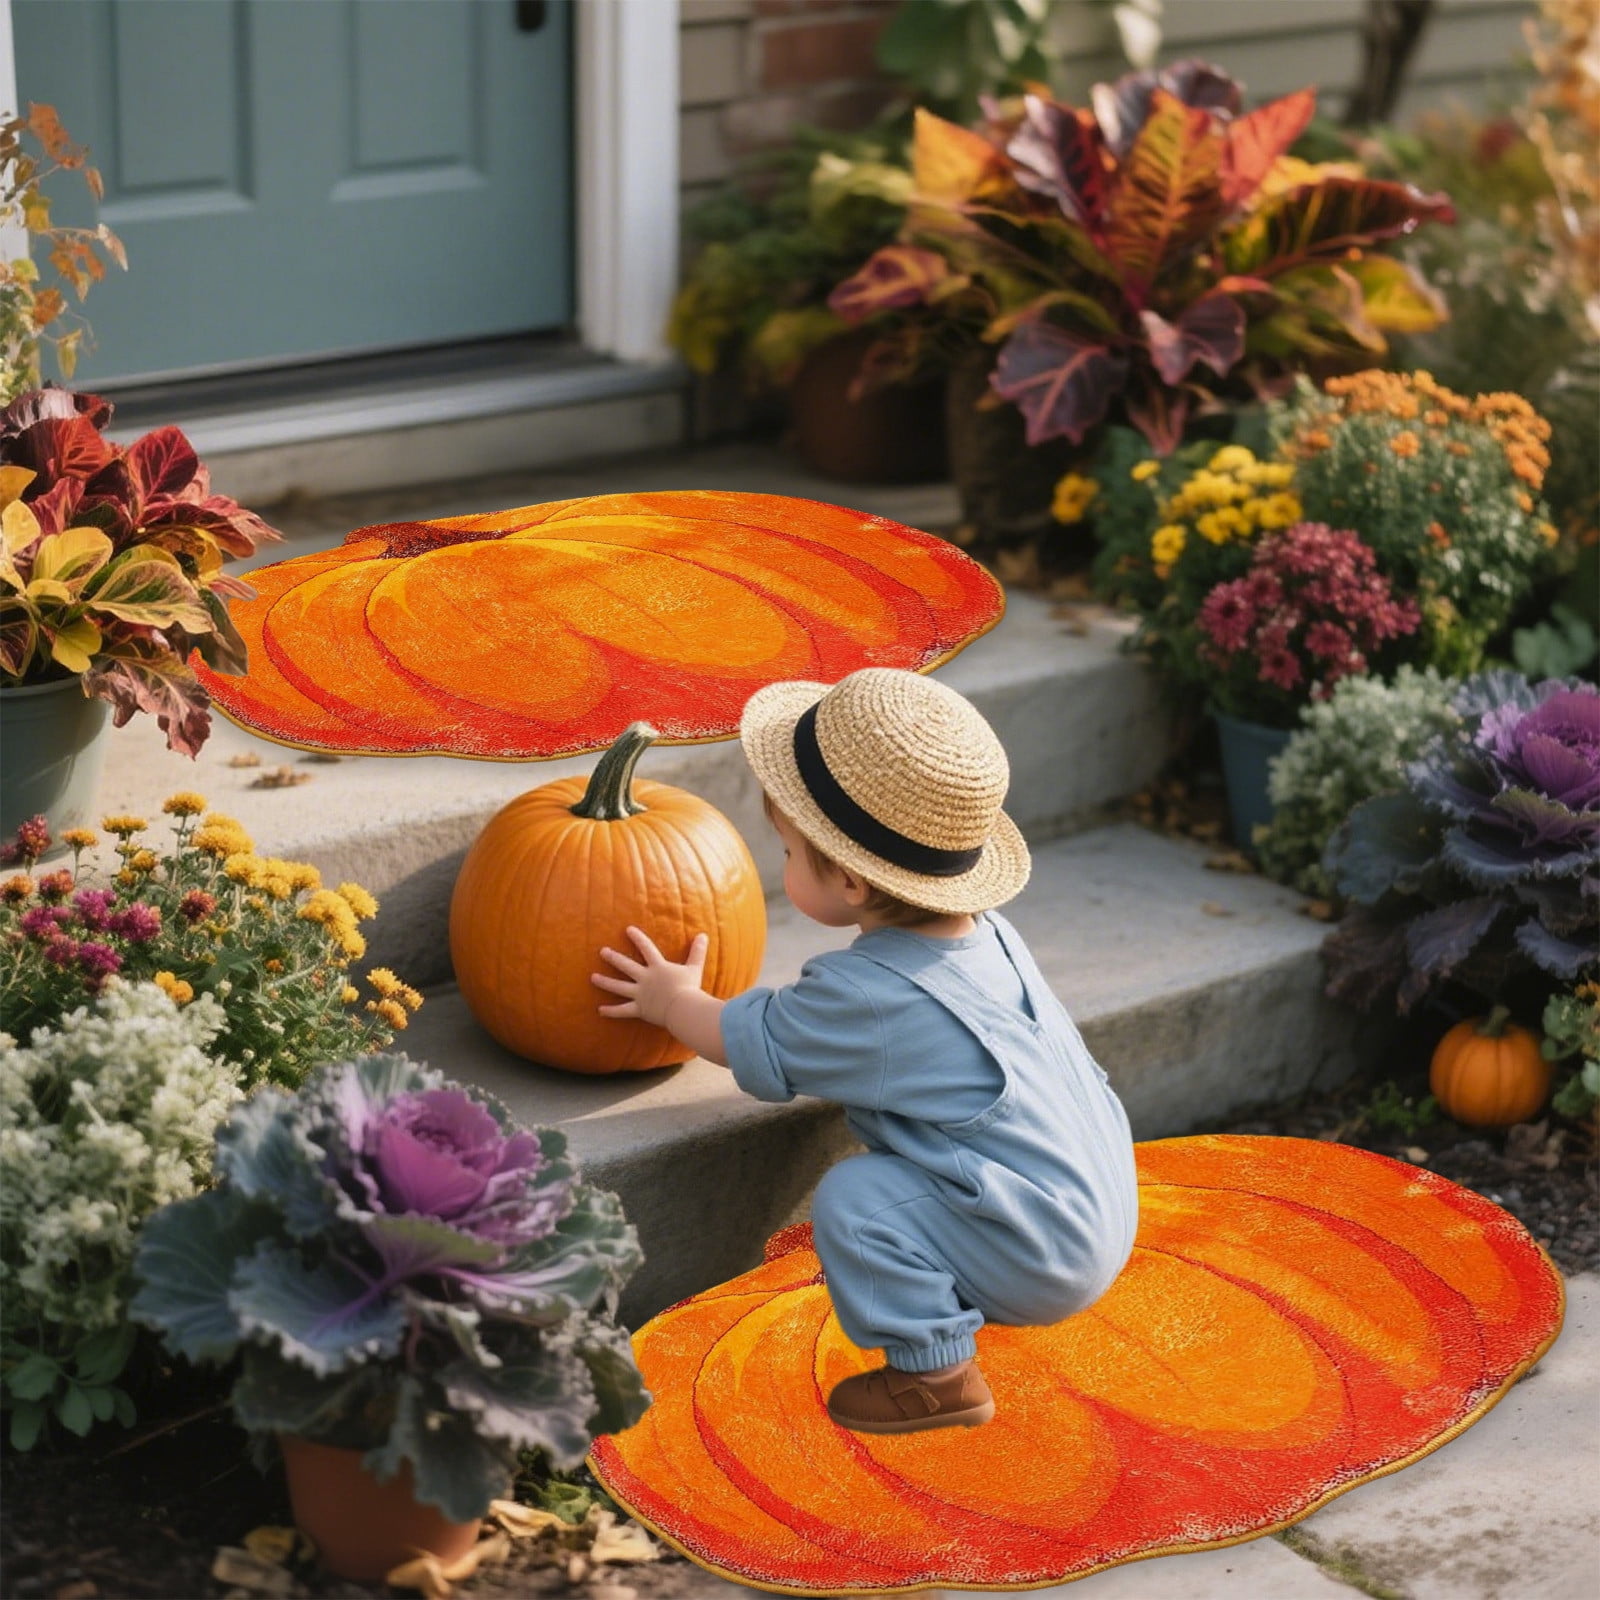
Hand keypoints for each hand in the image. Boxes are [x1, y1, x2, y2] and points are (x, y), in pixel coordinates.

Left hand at [592, 926, 708, 1028]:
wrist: (683, 1008)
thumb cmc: (690, 988)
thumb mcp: (695, 967)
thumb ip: (698, 951)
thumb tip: (704, 935)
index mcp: (658, 967)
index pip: (646, 948)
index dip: (637, 938)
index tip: (627, 929)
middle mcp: (645, 979)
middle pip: (626, 966)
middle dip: (613, 958)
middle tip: (602, 951)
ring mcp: (640, 994)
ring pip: (619, 987)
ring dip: (605, 982)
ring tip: (593, 977)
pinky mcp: (639, 1009)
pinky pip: (622, 1010)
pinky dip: (611, 1011)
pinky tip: (599, 1010)